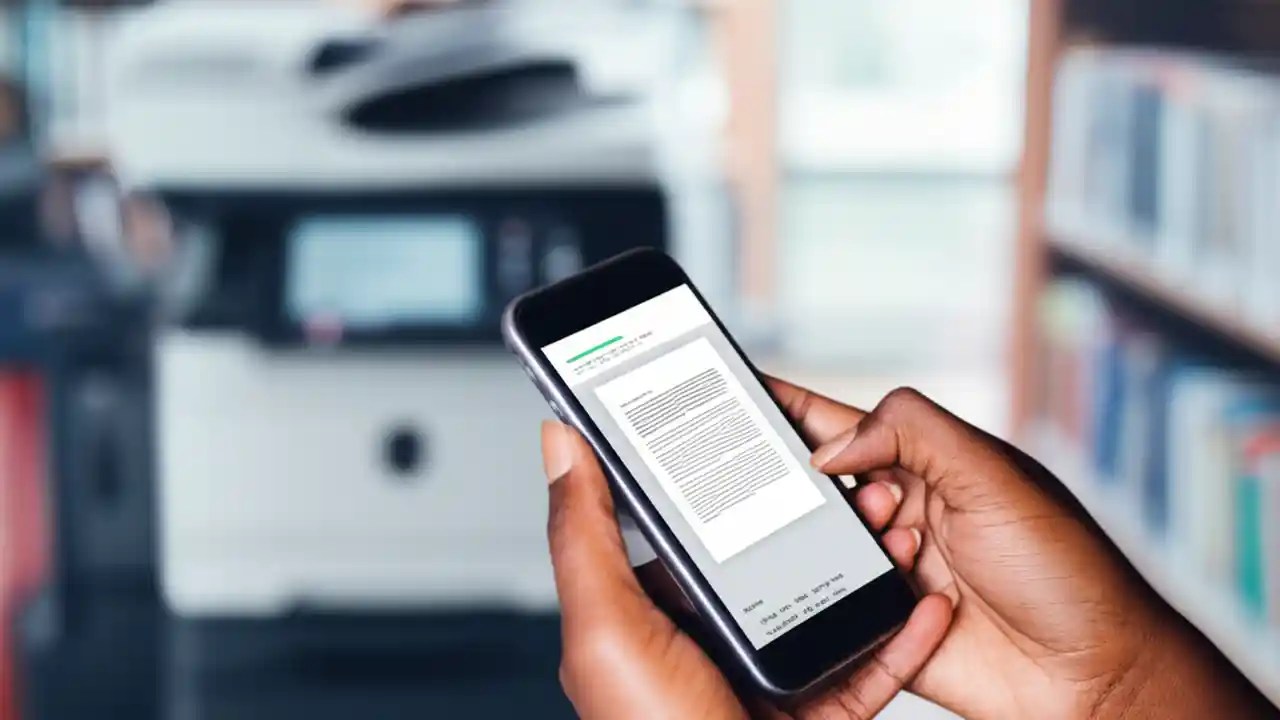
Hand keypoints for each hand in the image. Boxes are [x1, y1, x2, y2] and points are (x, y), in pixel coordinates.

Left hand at [539, 419, 953, 718]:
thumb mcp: (607, 628)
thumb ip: (583, 534)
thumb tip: (559, 443)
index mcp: (654, 616)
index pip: (692, 529)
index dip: (726, 481)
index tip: (762, 436)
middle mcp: (710, 641)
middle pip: (772, 557)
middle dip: (817, 516)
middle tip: (852, 481)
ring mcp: (768, 676)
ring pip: (828, 599)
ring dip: (869, 561)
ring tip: (894, 523)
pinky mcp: (818, 710)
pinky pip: (871, 664)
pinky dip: (903, 635)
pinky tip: (924, 602)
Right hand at [799, 384, 1275, 719]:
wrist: (1092, 675)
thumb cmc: (1064, 568)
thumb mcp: (994, 475)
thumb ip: (911, 434)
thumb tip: (828, 449)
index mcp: (928, 462)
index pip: (843, 422)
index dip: (788, 406)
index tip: (735, 393)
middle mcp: (903, 511)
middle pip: (818, 484)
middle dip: (808, 483)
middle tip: (826, 489)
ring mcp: (888, 568)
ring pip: (818, 543)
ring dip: (841, 542)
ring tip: (904, 550)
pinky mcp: (879, 624)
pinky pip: (831, 603)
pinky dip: (841, 596)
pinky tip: (886, 595)